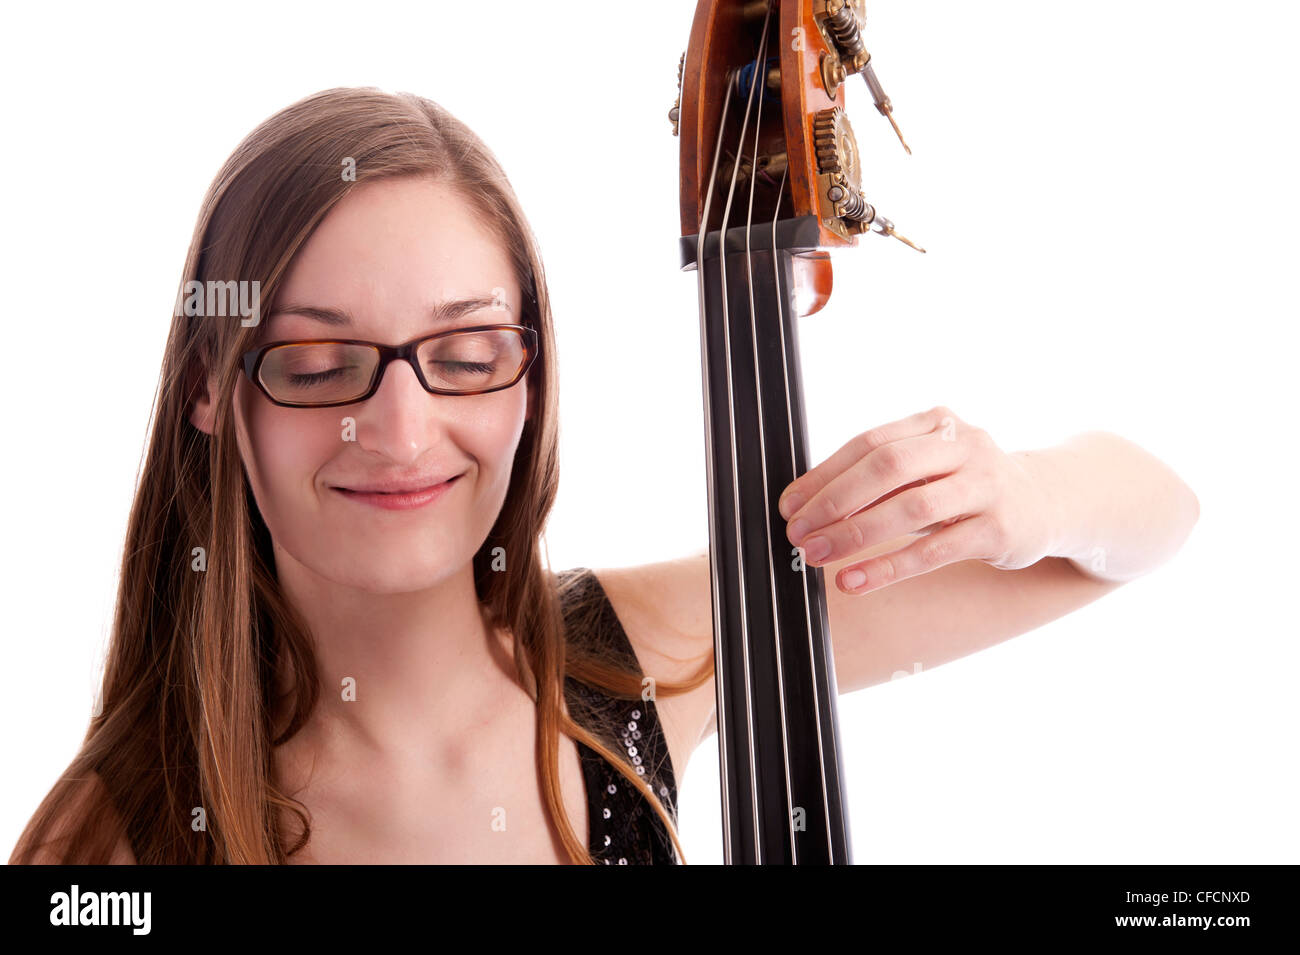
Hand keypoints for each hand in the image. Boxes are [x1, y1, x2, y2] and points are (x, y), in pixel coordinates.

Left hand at [778, 405, 1056, 593]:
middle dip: (834, 501)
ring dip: (855, 535)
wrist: (1048, 504)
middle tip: (798, 533)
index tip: (790, 506)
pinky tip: (855, 581)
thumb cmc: (968, 488)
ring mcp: (985, 484)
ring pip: (910, 507)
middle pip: (886, 467)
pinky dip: (888, 567)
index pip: (868, 443)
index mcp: (936, 422)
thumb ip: (881, 480)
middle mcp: (963, 445)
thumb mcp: (929, 471)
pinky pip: (933, 550)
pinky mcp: (998, 528)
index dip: (824, 476)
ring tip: (817, 555)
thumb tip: (809, 506)